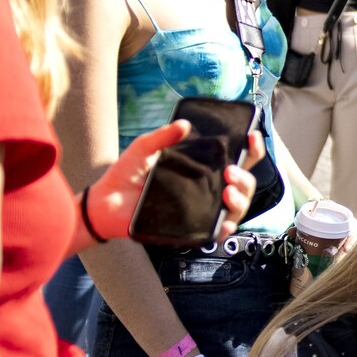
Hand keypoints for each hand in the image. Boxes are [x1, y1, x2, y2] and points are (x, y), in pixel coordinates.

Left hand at [81, 122, 258, 245]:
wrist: (104, 203)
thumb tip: (184, 124)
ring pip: (237, 208)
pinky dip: (225, 228)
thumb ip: (162, 136)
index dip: (251, 148)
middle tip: (230, 170)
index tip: (252, 137)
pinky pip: (216, 232)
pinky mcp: (191, 228)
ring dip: (240, 199)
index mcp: (202, 168)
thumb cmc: (124, 176)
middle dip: (246, 177)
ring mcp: (202, 209)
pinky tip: (225, 222)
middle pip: (244, 184)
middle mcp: (207, 189)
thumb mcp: (143, 149)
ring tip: (228, 190)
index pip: (236, 158)